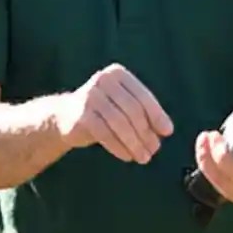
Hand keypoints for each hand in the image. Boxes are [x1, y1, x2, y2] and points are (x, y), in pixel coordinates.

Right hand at [54, 63, 173, 163]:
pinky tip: (127, 157)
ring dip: (134, 143)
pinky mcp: (81, 115)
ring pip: (119, 123)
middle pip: (132, 110)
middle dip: (146, 132)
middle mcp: (103, 80)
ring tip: (144, 157)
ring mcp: (90, 96)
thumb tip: (165, 131)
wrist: (65, 116)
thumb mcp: (123, 105)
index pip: (142, 96)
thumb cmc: (103, 111)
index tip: (167, 132)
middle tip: (154, 150)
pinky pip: (105, 134)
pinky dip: (119, 147)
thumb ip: (143, 114)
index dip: (157, 115)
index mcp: (117, 74)